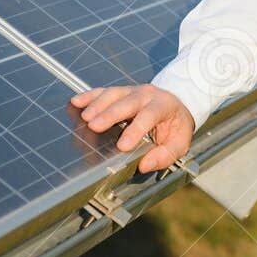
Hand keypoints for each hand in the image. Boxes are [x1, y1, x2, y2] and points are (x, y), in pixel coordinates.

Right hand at [69, 84, 194, 173]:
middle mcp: (146, 95)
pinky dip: (89, 96)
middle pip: (127, 102)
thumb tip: (144, 165)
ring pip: (113, 94)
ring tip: (85, 118)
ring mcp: (131, 91)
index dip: (135, 130)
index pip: (149, 116)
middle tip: (94, 126)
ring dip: (97, 105)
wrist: (176, 103)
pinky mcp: (120, 92)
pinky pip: (103, 91)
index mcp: (163, 106)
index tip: (122, 146)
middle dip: (110, 114)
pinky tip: (76, 101)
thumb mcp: (180, 142)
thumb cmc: (175, 125)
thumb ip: (166, 155)